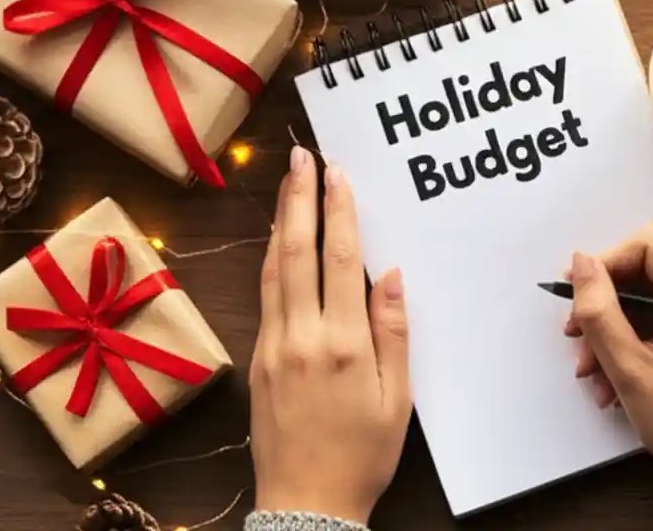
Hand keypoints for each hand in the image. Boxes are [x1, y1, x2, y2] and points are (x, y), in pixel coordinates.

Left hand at [249, 146, 411, 522]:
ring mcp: (272, 347)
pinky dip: (272, 261)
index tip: (336, 172)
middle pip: (298, 252)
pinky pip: (265, 297)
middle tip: (302, 157)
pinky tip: (279, 244)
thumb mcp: (395, 399)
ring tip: (287, 185)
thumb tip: (390, 274)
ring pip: (273, 270)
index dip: (338, 211)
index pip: (340, 259)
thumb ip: (392, 332)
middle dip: (300, 199)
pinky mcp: (257, 360)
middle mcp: (300, 337)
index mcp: (341, 344)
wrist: (305, 504)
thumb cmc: (361, 455)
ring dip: (281, 223)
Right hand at [565, 222, 652, 530]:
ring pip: (648, 299)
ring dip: (612, 330)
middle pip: (646, 271)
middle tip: (575, 339)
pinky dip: (631, 343)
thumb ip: (601, 312)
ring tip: (590, 371)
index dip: (609, 261)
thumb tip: (579, 262)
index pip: (651, 244)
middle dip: (605, 303)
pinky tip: (610, 379)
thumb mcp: (630, 369)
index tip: (578, 295)